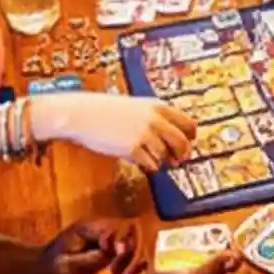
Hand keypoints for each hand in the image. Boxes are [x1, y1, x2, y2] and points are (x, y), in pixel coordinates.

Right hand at [34, 93, 196, 171]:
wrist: (83, 114)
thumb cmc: (107, 111)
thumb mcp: (136, 107)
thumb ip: (155, 120)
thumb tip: (172, 142)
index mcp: (158, 106)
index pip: (188, 123)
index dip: (190, 137)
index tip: (187, 143)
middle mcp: (155, 120)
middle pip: (182, 142)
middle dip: (182, 154)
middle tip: (176, 160)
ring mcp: (144, 134)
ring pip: (166, 156)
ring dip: (161, 161)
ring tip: (149, 157)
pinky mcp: (133, 148)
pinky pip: (151, 164)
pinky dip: (149, 166)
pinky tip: (139, 161)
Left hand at [37, 219, 144, 273]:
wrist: (43, 267)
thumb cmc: (52, 267)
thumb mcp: (69, 266)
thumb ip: (94, 257)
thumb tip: (120, 251)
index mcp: (87, 226)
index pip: (116, 229)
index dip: (120, 248)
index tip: (113, 271)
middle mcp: (100, 225)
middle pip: (130, 230)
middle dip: (131, 254)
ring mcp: (106, 232)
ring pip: (133, 238)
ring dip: (133, 258)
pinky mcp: (110, 242)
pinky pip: (129, 246)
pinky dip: (132, 261)